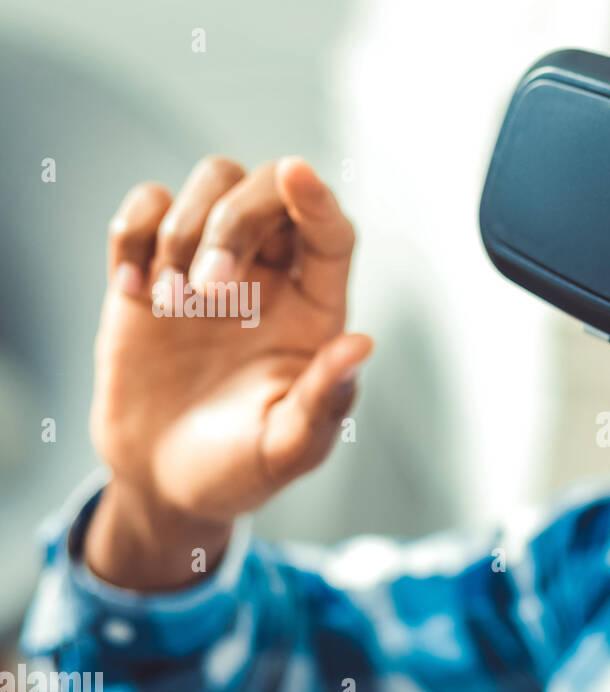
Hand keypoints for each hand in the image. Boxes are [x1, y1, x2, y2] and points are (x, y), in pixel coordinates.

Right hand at [85, 156, 370, 587]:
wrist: (165, 483)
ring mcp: (207, 267)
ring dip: (185, 226)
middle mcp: (270, 278)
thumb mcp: (288, 449)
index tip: (298, 175)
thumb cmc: (241, 468)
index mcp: (316, 312)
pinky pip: (144, 210)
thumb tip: (361, 345)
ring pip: (211, 182)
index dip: (319, 198)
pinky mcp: (148, 272)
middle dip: (237, 220)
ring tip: (172, 300)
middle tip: (210, 291)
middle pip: (268, 190)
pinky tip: (135, 289)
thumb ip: (323, 400)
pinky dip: (133, 230)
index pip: (331, 233)